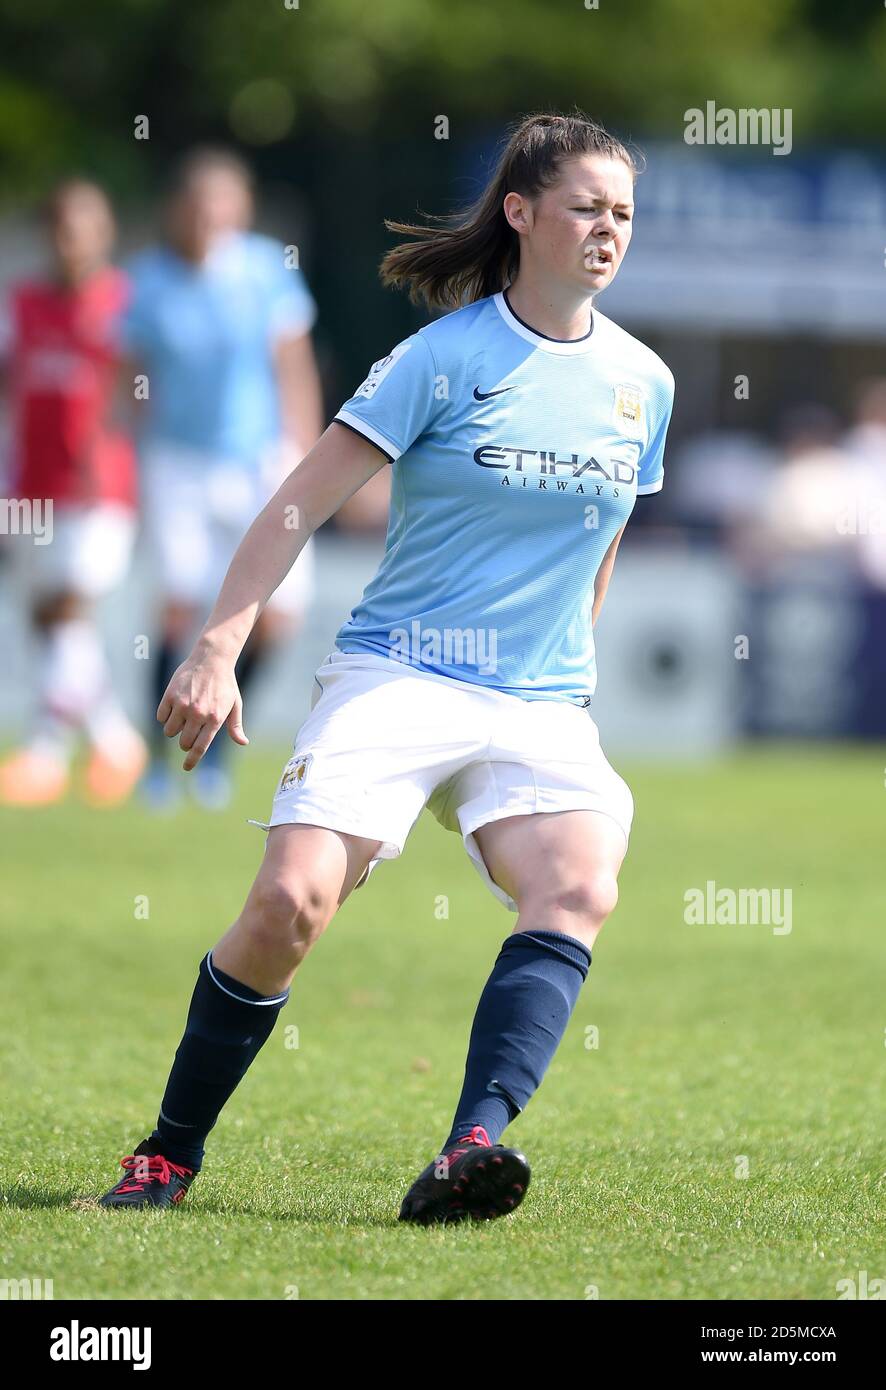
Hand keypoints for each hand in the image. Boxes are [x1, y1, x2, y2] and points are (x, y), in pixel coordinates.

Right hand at [157, 646, 248, 770]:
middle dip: (185, 742)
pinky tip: (174, 708)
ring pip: (169, 731)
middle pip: (184, 742)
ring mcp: (182, 705)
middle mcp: (198, 714)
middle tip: (188, 733)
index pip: (200, 748)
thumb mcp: (235, 705)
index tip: (186, 767)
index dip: (192, 761)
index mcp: (214, 719)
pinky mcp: (170, 696)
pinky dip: (165, 716)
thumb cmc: (225, 684)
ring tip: (183, 717)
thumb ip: (235, 726)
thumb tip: (243, 742)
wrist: (211, 659)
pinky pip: (161, 717)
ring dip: (174, 729)